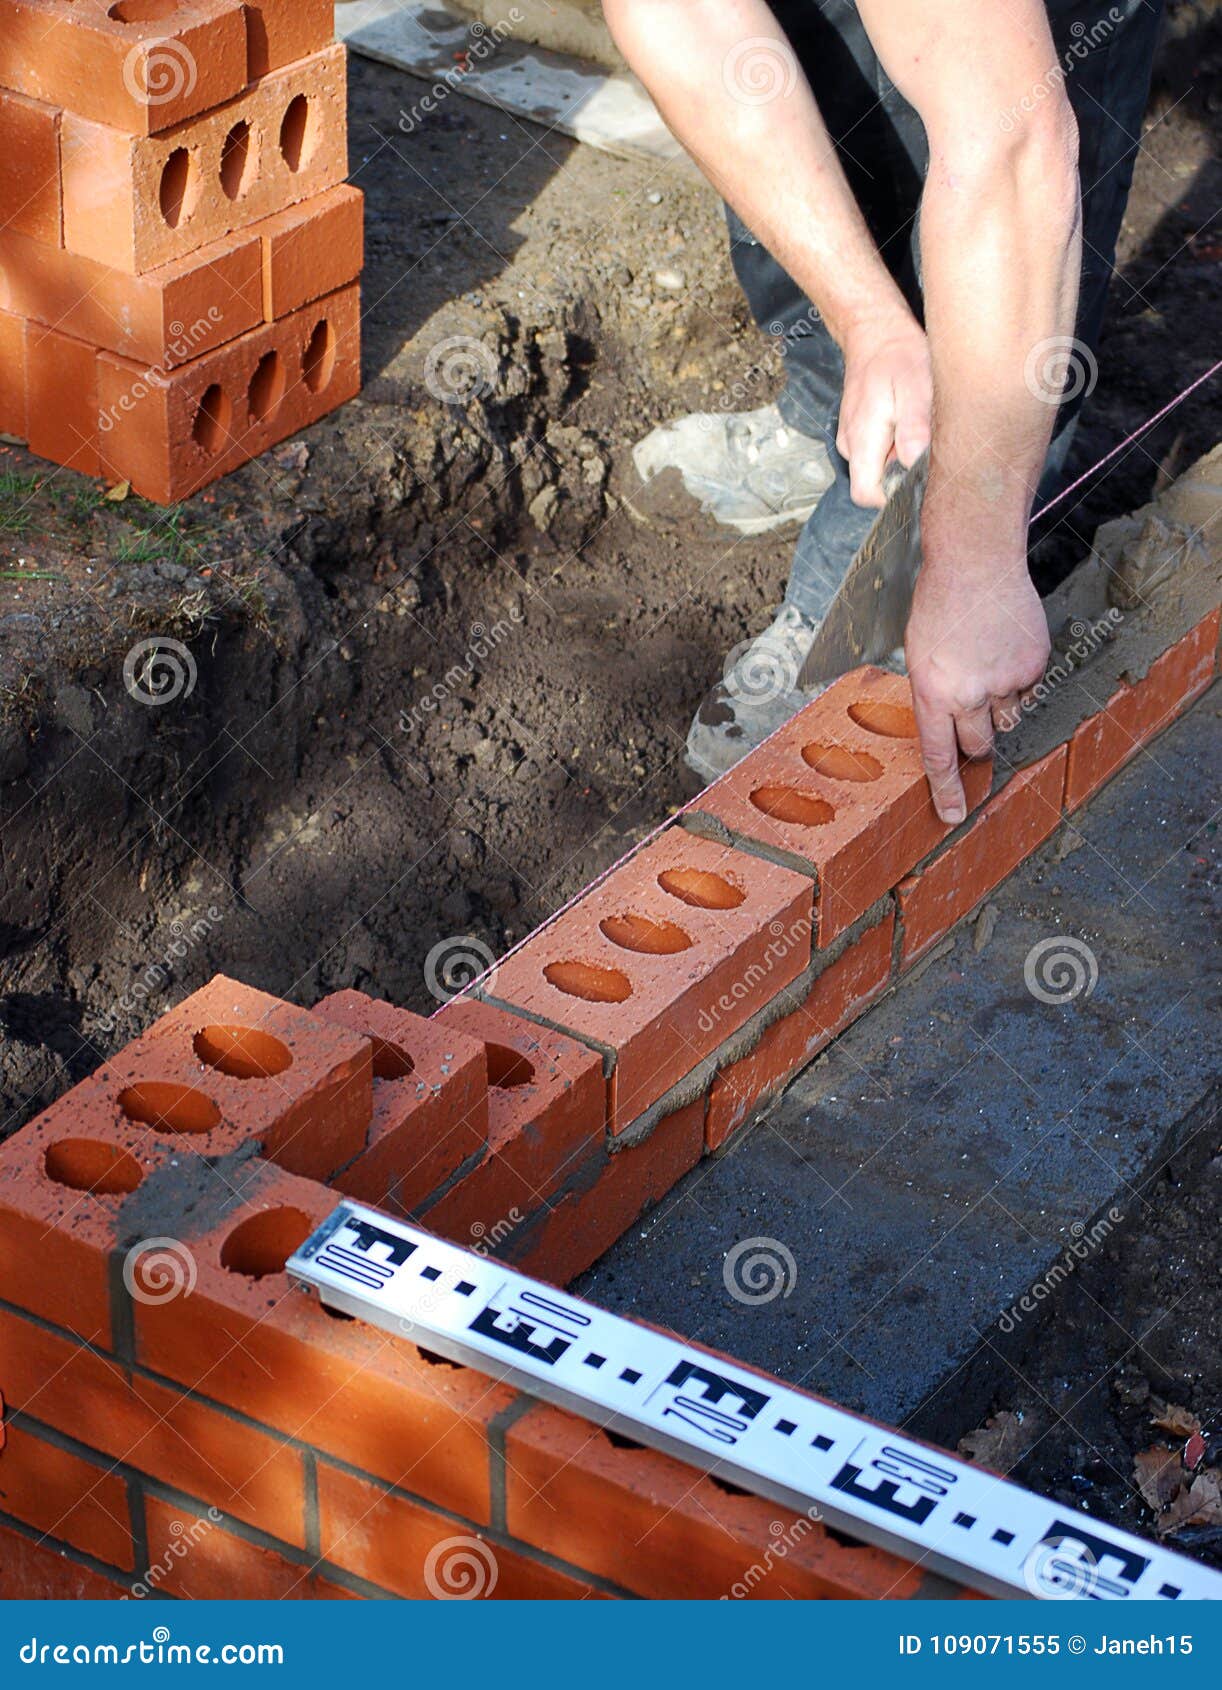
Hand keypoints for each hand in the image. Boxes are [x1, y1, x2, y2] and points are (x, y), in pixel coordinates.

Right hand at [837, 311, 931, 506]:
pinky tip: (906, 419)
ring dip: (899, 457)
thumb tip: (914, 465)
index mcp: (862, 440)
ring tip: (915, 423)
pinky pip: (876, 452)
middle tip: (923, 442)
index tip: (918, 479)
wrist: (875, 332)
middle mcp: (850, 445)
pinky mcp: (857, 431)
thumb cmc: (898, 356)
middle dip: (901, 475)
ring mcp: (851, 439)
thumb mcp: (916, 388)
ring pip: (877, 468)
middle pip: (874, 484)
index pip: (866, 494)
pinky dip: (894, 443)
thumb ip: (914, 429)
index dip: (893, 497)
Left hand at [904, 556, 1049, 822]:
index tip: (953, 816)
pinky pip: (1028, 688)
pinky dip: (1019, 674)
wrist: (976, 563)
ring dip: (999, 700)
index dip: (947, 791)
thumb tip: (947, 729)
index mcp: (933, 693)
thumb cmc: (940, 604)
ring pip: (1007, 716)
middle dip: (978, 742)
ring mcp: (1005, 680)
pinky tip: (1004, 644)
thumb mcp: (918, 657)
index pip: (939, 757)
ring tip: (986, 658)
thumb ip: (933, 696)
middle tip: (973, 710)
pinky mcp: (1033, 665)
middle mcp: (970, 693)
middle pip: (980, 745)